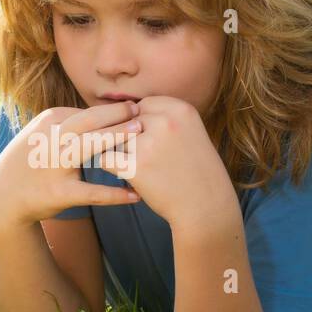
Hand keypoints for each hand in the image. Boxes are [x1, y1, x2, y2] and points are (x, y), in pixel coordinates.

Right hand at [0, 100, 143, 227]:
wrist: (4, 196)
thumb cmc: (32, 161)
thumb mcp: (44, 133)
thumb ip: (73, 123)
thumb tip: (109, 112)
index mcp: (49, 121)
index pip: (86, 112)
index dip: (114, 110)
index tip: (137, 108)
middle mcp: (50, 139)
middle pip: (89, 121)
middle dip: (118, 115)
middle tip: (143, 113)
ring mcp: (54, 165)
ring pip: (89, 148)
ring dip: (117, 139)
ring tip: (142, 137)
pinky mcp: (59, 193)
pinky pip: (92, 193)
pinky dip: (115, 194)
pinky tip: (134, 195)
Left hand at [91, 96, 234, 228]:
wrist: (206, 206)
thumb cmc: (197, 171)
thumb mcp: (190, 132)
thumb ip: (163, 118)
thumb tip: (126, 109)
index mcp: (181, 109)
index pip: (142, 105)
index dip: (140, 124)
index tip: (151, 140)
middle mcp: (165, 122)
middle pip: (126, 120)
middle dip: (129, 138)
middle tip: (146, 157)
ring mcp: (149, 144)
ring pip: (113, 138)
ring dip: (120, 152)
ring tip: (138, 166)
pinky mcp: (135, 167)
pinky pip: (106, 159)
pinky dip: (111, 168)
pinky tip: (127, 176)